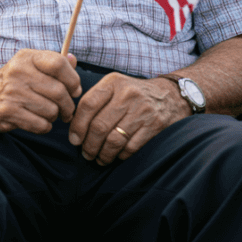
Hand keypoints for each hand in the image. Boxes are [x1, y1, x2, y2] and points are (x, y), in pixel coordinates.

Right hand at [0, 50, 81, 133]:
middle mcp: (18, 72)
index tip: (74, 90)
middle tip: (66, 110)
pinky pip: (41, 124)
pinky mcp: (8, 111)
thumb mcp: (28, 65)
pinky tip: (36, 121)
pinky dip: (44, 126)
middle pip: (60, 92)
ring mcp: (12, 92)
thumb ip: (52, 63)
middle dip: (68, 105)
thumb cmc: (10, 82)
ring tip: (45, 113)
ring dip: (54, 117)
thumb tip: (74, 60)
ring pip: (52, 111)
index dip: (73, 79)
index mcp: (26, 57)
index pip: (59, 64)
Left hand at [68, 74, 188, 164]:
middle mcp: (127, 95)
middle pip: (99, 126)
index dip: (77, 126)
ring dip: (103, 154)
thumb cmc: (133, 94)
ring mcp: (143, 110)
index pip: (87, 105)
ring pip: (114, 140)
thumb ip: (94, 98)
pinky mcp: (155, 125)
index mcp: (113, 83)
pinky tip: (116, 156)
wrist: (171, 95)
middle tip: (86, 153)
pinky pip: (131, 147)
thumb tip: (70, 120)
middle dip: (89, 145)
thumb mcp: (114, 85)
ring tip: (99, 158)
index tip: (74, 139)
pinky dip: (120, 156)